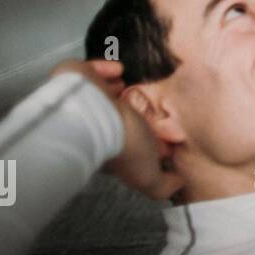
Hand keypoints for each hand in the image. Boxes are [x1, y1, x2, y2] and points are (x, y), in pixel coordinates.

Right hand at [48, 59, 183, 200]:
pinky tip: (117, 71)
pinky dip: (104, 69)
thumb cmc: (121, 144)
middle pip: (116, 116)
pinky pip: (90, 70)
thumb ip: (163, 185)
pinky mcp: (77, 77)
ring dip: (114, 89)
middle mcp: (97, 122)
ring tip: (126, 85)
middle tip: (146, 104)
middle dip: (132, 111)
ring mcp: (86, 99)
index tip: (161, 133)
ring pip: (101, 94)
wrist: (94, 117)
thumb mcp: (149, 176)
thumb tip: (177, 185)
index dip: (146, 137)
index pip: (130, 141)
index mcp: (113, 144)